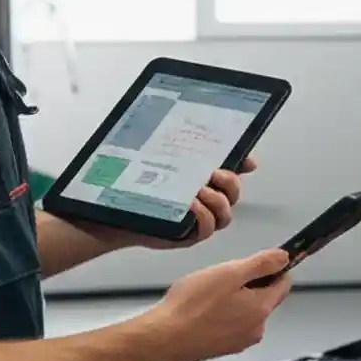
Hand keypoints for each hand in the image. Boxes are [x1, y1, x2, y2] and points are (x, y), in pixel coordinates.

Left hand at [77, 157, 257, 250]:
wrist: (112, 210)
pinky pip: (205, 230)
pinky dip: (202, 217)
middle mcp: (204, 202)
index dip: (244, 165)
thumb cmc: (135, 185)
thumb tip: (191, 124)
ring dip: (217, 202)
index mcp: (202, 181)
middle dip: (230, 183)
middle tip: (213, 173)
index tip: (248, 160)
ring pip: (225, 215)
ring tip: (200, 192)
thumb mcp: (156, 157)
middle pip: (233, 195)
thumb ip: (176, 146)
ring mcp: (197, 220)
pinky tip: (190, 206)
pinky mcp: (187, 236)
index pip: (232, 172)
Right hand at [145, 249, 292, 360]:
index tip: (261, 260)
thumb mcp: (229, 273)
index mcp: (262, 308)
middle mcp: (256, 328)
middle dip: (249, 284)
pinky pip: (231, 324)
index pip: (284, 283)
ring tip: (207, 295)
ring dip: (234, 299)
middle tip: (222, 277)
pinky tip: (201, 310)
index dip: (274, 267)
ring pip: (246, 311)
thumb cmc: (192, 307)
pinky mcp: (223, 348)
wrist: (163, 339)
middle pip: (265, 297)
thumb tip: (284, 258)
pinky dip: (222, 314)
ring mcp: (240, 341)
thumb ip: (261, 264)